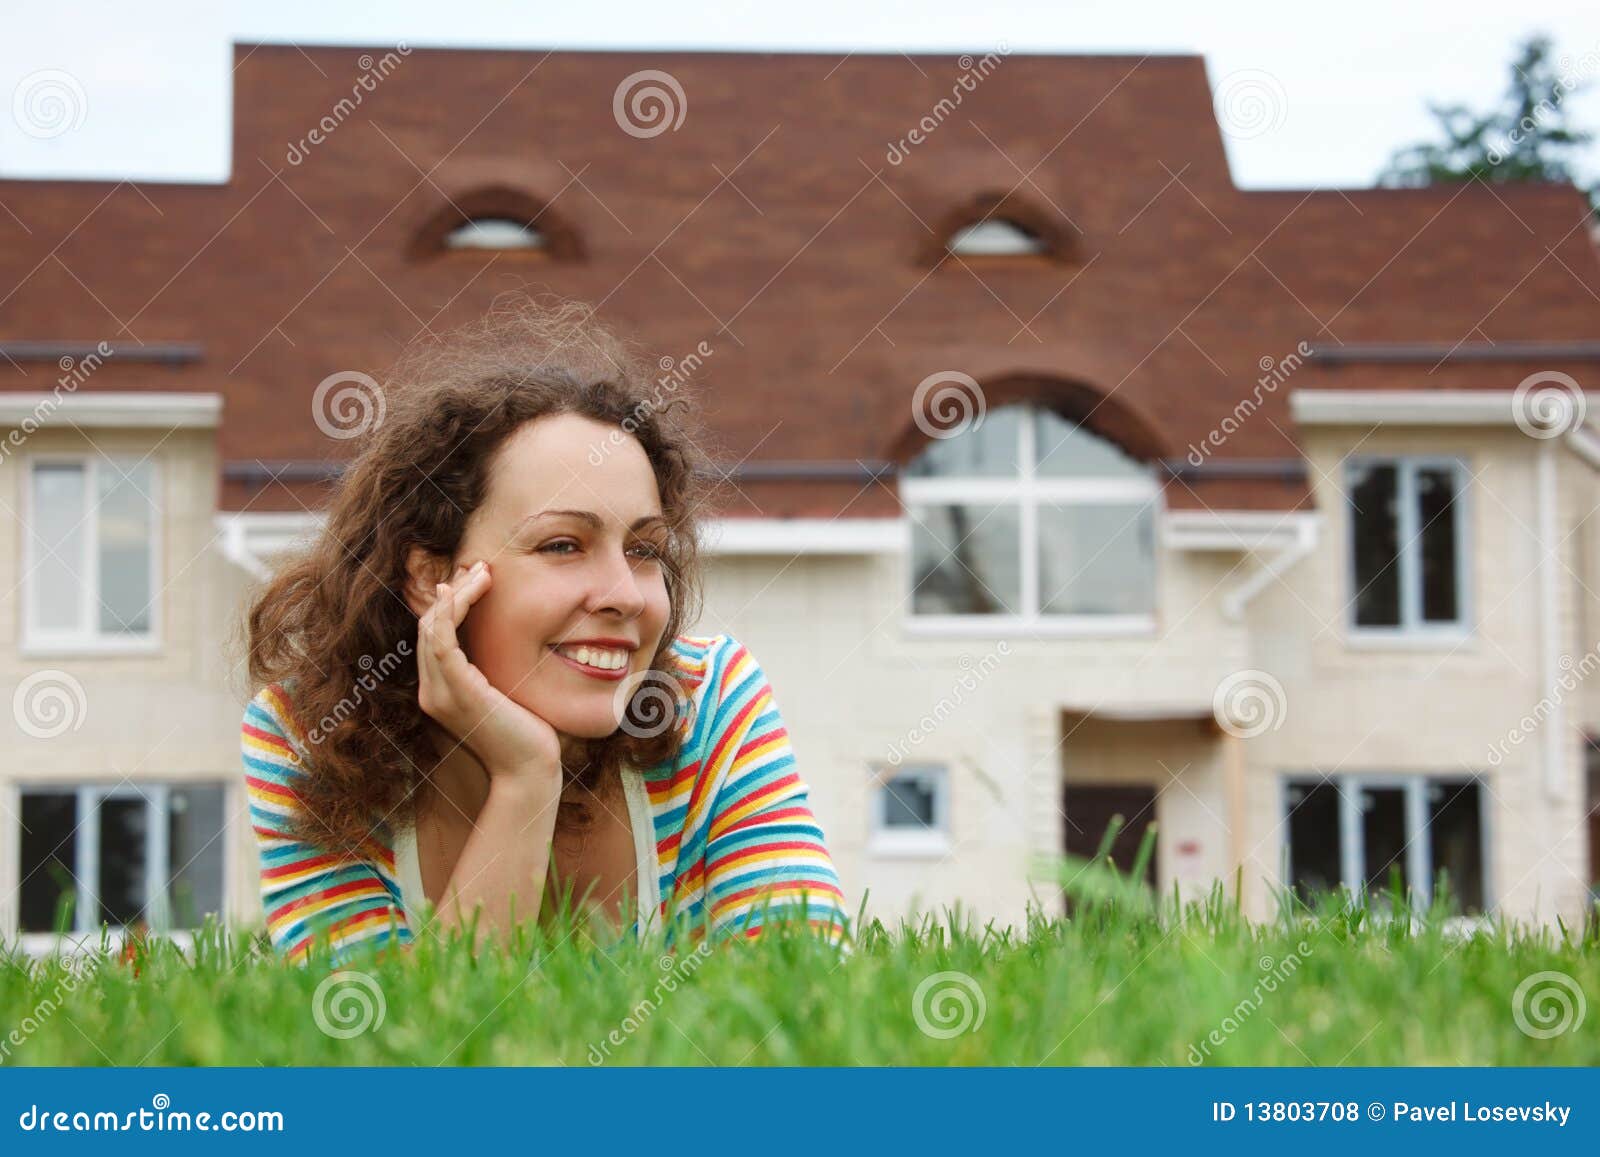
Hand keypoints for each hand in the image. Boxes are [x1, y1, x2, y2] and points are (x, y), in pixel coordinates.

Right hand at [416, 559, 561, 784]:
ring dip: (456, 593)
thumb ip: (494, 669)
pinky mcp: (458, 691)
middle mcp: (432, 692)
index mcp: (441, 692)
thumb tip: (506, 640)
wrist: (529, 770)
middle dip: (452, 591)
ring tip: (481, 571)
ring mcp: (441, 693)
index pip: (433, 636)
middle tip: (479, 566)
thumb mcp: (505, 694)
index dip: (449, 603)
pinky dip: (452, 610)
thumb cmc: (526, 735)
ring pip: (432, 627)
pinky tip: (469, 589)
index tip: (474, 579)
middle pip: (428, 626)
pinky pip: (442, 641)